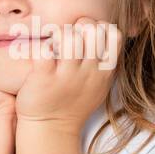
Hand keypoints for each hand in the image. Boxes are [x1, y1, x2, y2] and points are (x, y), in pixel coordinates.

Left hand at [14, 17, 120, 132]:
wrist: (51, 128)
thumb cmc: (74, 102)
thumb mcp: (100, 85)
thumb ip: (105, 62)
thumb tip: (107, 32)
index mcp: (104, 72)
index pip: (113, 34)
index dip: (99, 27)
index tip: (87, 36)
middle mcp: (89, 72)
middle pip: (91, 29)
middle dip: (79, 25)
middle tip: (69, 37)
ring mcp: (67, 76)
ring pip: (69, 37)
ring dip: (60, 35)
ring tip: (55, 46)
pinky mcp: (44, 78)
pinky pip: (44, 51)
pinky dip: (41, 48)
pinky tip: (42, 56)